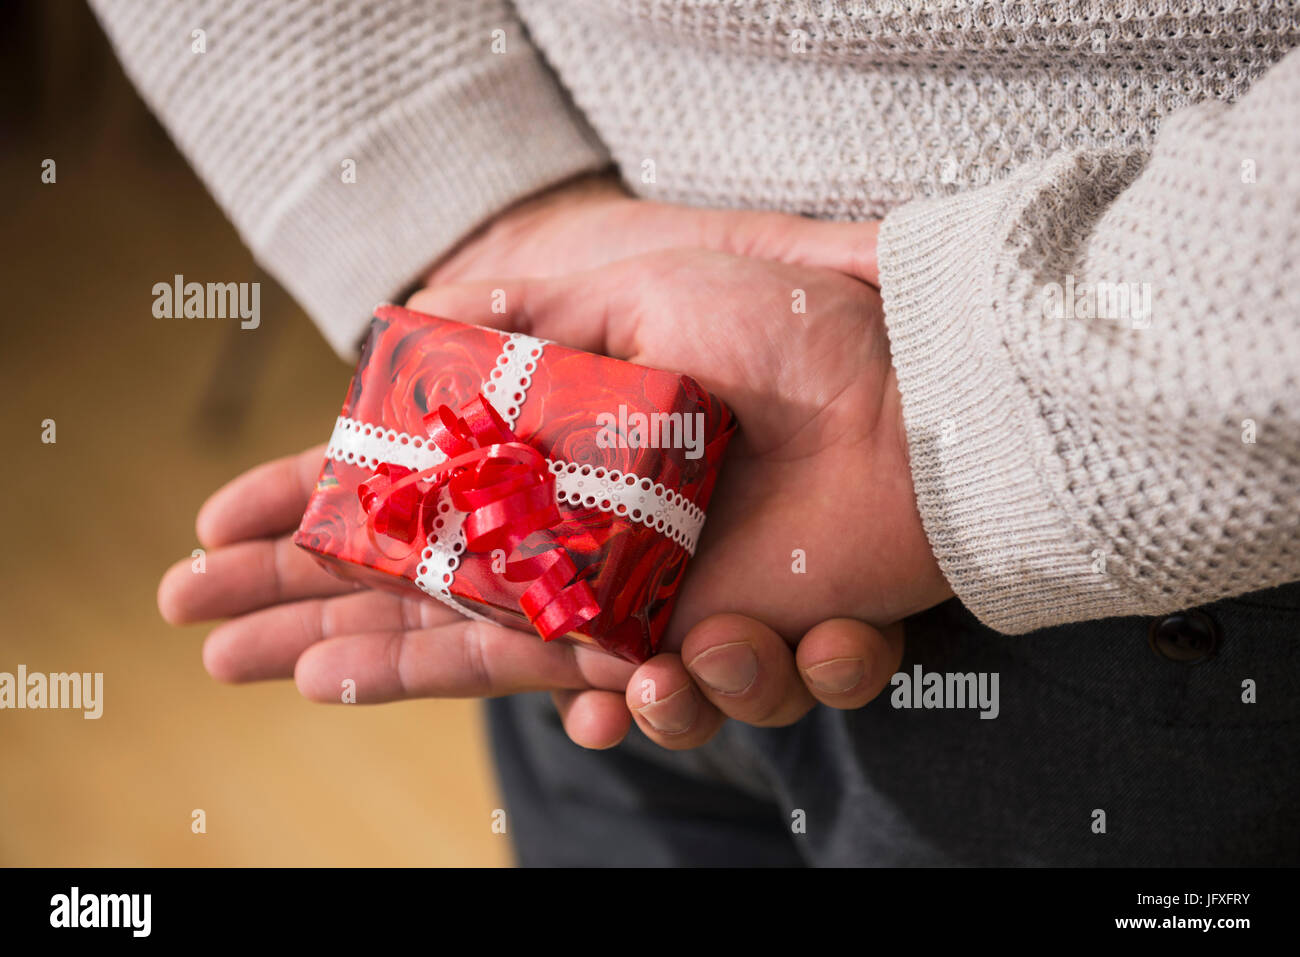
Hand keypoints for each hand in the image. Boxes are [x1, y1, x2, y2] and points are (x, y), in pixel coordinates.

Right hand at [158, 180, 910, 748]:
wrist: (916, 395)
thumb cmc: (786, 336)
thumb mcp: (640, 300)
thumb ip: (538, 329)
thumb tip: (433, 316)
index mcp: (550, 464)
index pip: (405, 509)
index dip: (309, 528)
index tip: (215, 547)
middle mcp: (584, 544)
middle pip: (421, 607)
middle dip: (305, 624)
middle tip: (205, 647)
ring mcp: (647, 602)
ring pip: (525, 675)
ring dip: (430, 677)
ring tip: (463, 668)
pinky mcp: (722, 641)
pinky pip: (666, 701)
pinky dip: (658, 700)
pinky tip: (676, 669)